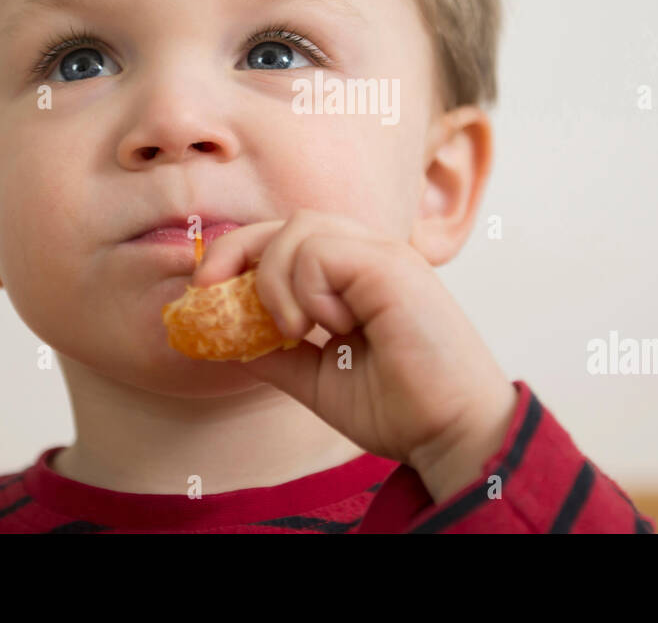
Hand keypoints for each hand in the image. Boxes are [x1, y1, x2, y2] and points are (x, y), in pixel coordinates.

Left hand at [192, 209, 517, 503]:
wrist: (451, 433)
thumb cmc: (401, 406)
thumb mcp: (317, 377)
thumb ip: (275, 352)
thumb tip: (222, 336)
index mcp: (357, 275)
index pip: (287, 238)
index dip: (240, 254)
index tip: (205, 290)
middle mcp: (372, 255)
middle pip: (287, 222)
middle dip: (237, 251)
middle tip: (210, 291)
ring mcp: (384, 255)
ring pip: (298, 230)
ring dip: (276, 281)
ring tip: (298, 330)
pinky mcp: (390, 266)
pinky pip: (320, 251)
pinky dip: (307, 289)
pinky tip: (329, 328)